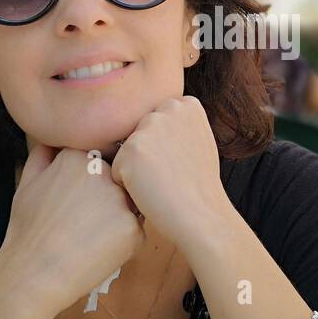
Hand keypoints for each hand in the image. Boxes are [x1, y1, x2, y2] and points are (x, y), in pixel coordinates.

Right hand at [0, 141, 144, 314]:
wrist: (34, 274)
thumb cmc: (27, 231)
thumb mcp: (26, 182)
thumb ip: (43, 154)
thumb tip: (53, 139)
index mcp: (78, 157)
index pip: (97, 160)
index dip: (87, 182)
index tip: (73, 201)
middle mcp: (104, 173)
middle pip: (116, 180)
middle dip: (106, 197)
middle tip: (82, 221)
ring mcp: (122, 200)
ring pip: (129, 204)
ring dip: (116, 217)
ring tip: (89, 236)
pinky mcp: (134, 229)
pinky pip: (135, 230)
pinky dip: (122, 241)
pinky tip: (97, 250)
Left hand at [109, 96, 234, 251]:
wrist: (201, 214)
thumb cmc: (200, 185)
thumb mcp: (200, 139)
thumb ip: (179, 125)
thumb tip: (158, 120)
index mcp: (186, 104)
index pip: (156, 121)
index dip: (164, 145)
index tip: (180, 160)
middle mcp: (168, 109)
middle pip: (139, 133)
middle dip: (148, 154)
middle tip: (170, 173)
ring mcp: (149, 128)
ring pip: (127, 150)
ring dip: (136, 168)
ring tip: (161, 181)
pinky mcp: (131, 150)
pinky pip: (116, 169)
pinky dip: (128, 185)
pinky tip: (151, 190)